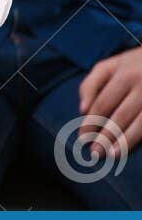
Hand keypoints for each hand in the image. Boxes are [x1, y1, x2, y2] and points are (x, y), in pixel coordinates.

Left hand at [77, 46, 141, 160]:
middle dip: (103, 135)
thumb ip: (92, 83)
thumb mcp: (112, 65)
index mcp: (121, 72)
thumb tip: (82, 110)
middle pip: (116, 115)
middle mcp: (138, 83)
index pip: (100, 102)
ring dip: (120, 141)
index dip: (90, 122)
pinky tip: (125, 149)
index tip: (82, 137)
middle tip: (94, 152)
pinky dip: (134, 138)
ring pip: (134, 123)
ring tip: (109, 154)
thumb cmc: (135, 64)